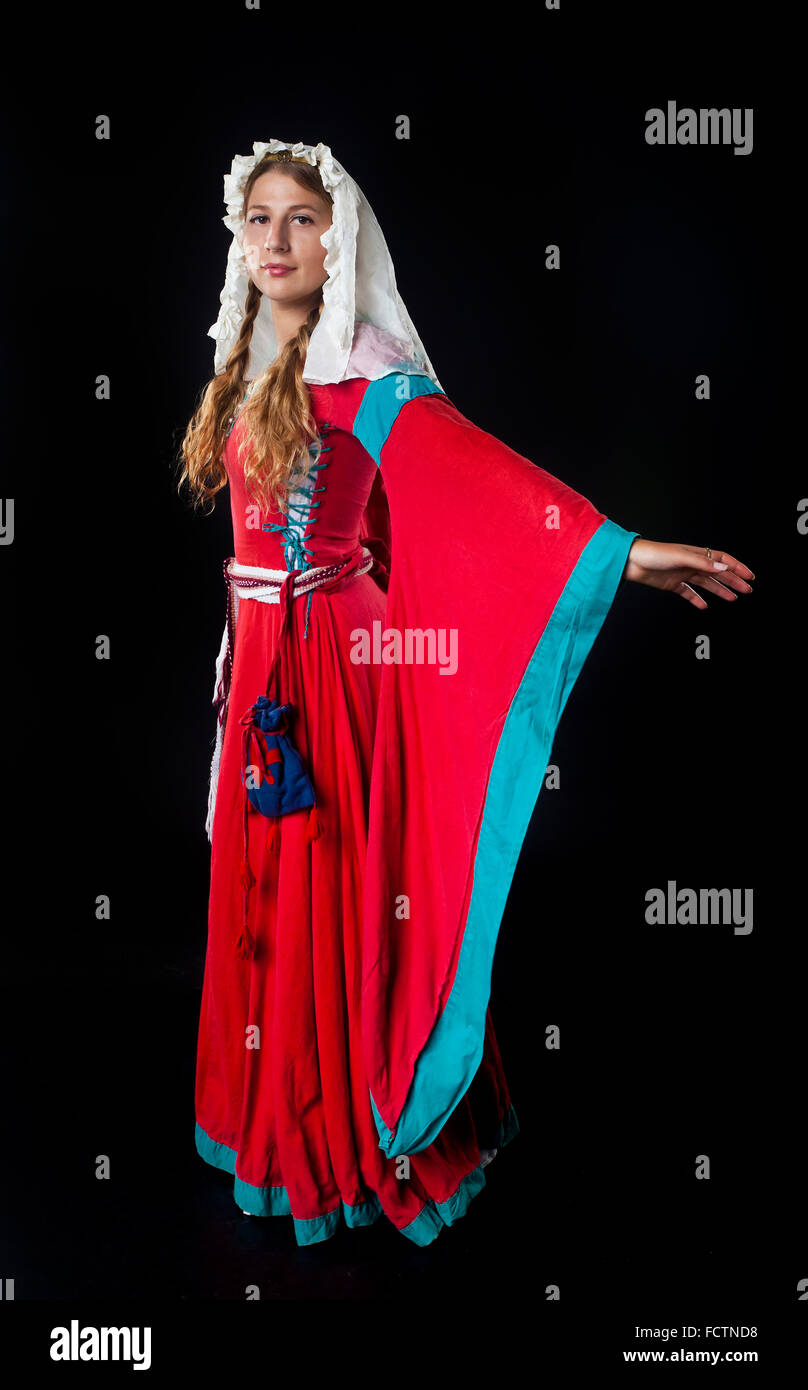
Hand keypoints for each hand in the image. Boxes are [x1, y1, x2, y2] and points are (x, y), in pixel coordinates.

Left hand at [622, 539, 754, 609]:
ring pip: (706, 584)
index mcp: (696, 554)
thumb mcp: (680, 557)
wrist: (630, 561)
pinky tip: (705, 606)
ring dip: (720, 591)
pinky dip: (697, 600)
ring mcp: (682, 574)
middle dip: (733, 581)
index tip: (749, 577)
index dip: (737, 568)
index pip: (722, 560)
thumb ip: (702, 563)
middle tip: (747, 591)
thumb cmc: (653, 553)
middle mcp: (691, 563)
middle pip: (717, 573)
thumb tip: (723, 568)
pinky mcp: (672, 584)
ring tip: (733, 599)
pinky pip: (688, 593)